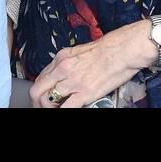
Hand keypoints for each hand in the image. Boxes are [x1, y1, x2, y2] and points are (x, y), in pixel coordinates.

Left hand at [29, 21, 153, 107]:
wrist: (123, 49)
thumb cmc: (107, 49)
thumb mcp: (80, 51)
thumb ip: (68, 64)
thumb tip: (62, 76)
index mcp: (61, 58)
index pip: (41, 78)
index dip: (40, 91)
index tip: (43, 97)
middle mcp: (63, 69)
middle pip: (37, 90)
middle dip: (37, 102)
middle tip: (43, 107)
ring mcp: (72, 81)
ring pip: (47, 101)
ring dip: (49, 108)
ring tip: (56, 109)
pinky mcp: (85, 93)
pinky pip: (66, 108)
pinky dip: (63, 112)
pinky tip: (66, 111)